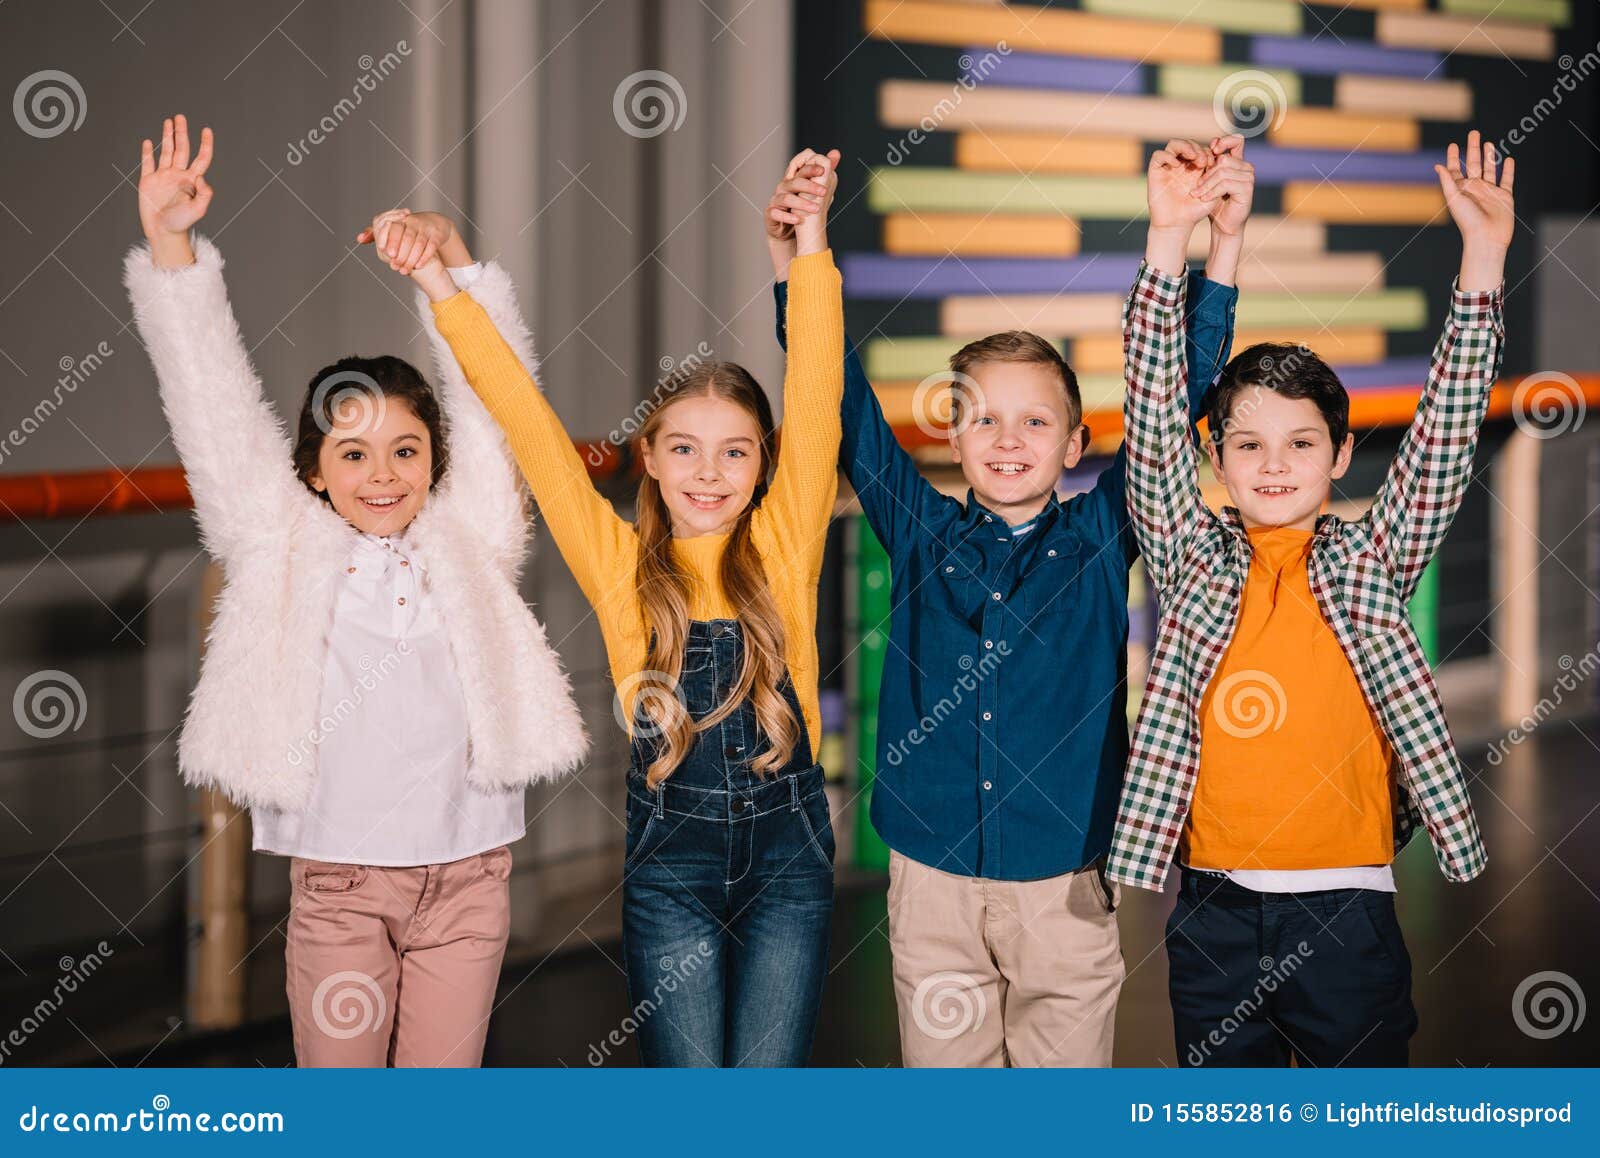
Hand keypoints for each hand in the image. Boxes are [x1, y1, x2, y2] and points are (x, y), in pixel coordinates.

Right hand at [138, 114, 213, 266]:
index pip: (201, 158)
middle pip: (182, 149)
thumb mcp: (198, 210)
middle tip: (180, 117)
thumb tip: (202, 178)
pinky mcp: (148, 181)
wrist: (163, 232)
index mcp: (191, 180)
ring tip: (168, 122)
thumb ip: (204, 194)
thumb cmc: (181, 223)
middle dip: (181, 132)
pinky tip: (149, 142)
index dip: (205, 144)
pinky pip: (148, 163)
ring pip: (166, 151)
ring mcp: (163, 177)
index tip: (206, 130)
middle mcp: (178, 175)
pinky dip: (148, 152)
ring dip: (167, 136)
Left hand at [357, 209, 461, 274]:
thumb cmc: (409, 228)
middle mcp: (413, 222)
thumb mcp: (393, 228)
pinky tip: (418, 266)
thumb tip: (360, 239)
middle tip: (394, 266)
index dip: (388, 240)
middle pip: (406, 237)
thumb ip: (376, 233)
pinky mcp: (436, 235)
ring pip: (419, 243)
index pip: (392, 227)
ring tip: (405, 270)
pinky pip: (430, 247)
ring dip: (411, 258)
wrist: (434, 224)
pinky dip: (424, 258)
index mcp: (400, 219)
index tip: (384, 252)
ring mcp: (426, 228)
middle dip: (400, 252)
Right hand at [768, 148, 837, 276]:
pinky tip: (798, 220)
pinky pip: (776, 213)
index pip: (800, 168)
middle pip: (795, 182)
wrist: (787, 231)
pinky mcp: (770, 214)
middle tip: (824, 191)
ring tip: (816, 209)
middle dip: (810, 186)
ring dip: (802, 203)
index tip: (823, 170)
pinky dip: (788, 217)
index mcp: (795, 179)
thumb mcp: (814, 190)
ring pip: (787, 198)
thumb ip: (823, 173)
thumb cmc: (801, 207)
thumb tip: (836, 153)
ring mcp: (776, 200)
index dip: (810, 167)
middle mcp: (784, 187)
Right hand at [1146, 138, 1215, 232]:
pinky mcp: (1155, 172)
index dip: (1208, 151)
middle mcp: (1180, 166)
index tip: (1213, 163)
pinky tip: (1177, 165)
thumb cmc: (1195, 211)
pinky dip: (1168, 155)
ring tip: (1193, 157)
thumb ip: (1217, 175)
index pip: (1200, 148)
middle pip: (1188, 143)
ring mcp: (1167, 168)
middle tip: (1203, 162)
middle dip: (1198, 148)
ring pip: (1174, 144)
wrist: (1177, 225)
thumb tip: (1221, 157)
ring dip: (1185, 146)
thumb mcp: (1212, 191)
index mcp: (1194, 169)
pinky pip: (1158, 155)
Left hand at [1196, 135, 1253, 238]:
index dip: (1224, 141)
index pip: (1237, 140)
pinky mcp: (1247, 188)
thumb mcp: (1210, 180)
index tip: (1211, 150)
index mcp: (1238, 162)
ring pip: (1222, 172)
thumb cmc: (1215, 202)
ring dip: (1206, 185)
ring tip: (1197, 194)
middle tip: (1196, 187)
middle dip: (1206, 174)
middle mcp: (1246, 168)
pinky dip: (1212, 192)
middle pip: (1223, 160)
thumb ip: (1210, 165)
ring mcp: (1249, 177)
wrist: (1223, 224)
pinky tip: (1205, 199)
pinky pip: (1225, 184)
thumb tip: (1209, 147)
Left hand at [1436, 130, 1513, 284]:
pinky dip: (1508, 170)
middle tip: (1474, 132)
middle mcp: (1475, 189)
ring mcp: (1490, 192)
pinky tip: (1508, 159)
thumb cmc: (1468, 221)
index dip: (1454, 157)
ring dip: (1489, 155)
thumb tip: (1437, 166)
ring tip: (1488, 142)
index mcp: (1461, 189)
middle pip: (1474, 164)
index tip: (1453, 145)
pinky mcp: (1504, 196)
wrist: (1487, 237)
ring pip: (1490, 169)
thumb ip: (1447, 181)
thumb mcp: (1454, 199)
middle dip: (1473, 148)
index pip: (1456, 169)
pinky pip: (1507, 180)